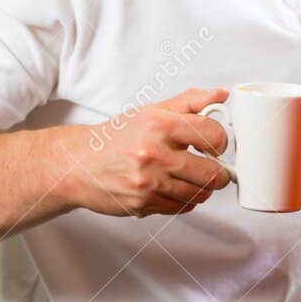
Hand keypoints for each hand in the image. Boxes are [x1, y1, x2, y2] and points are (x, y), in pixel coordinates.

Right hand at [62, 87, 232, 217]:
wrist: (79, 164)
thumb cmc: (117, 137)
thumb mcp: (152, 111)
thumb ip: (190, 102)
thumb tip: (221, 94)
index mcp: (159, 125)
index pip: (212, 134)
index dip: (221, 142)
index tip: (216, 146)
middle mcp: (153, 153)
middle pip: (210, 172)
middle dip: (219, 174)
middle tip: (215, 169)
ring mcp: (147, 182)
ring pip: (198, 194)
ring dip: (203, 189)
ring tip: (195, 179)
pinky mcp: (142, 204)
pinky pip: (180, 207)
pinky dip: (184, 201)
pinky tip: (176, 189)